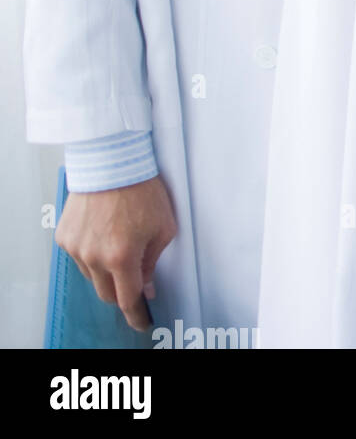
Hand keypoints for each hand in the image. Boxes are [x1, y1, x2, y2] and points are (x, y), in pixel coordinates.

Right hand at [55, 175, 177, 331]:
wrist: (112, 161)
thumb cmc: (143, 189)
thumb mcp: (163, 226)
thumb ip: (153, 261)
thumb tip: (147, 285)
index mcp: (122, 257)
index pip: (127, 299)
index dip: (136, 314)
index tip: (142, 322)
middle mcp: (94, 257)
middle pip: (107, 293)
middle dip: (122, 291)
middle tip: (134, 278)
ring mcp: (75, 248)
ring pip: (92, 275)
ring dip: (106, 269)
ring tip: (120, 240)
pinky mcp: (64, 237)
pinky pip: (78, 256)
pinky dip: (91, 252)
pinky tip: (103, 231)